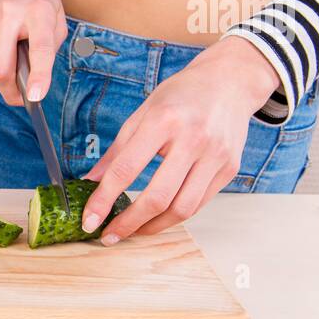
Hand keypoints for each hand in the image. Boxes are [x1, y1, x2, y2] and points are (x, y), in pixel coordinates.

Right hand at [0, 0, 66, 104]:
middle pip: (1, 69)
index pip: (39, 48)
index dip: (38, 76)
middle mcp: (9, 14)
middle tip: (22, 98)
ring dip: (6, 67)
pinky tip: (3, 36)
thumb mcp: (56, 15)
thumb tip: (32, 78)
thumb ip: (49, 47)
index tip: (35, 97)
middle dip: (10, 92)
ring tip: (15, 45)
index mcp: (38, 11)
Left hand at [79, 37, 281, 241]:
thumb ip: (117, 150)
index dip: (103, 199)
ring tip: (133, 231)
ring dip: (153, 227)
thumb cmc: (181, 95)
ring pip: (182, 208)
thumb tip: (91, 181)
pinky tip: (157, 218)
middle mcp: (193, 139)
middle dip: (129, 223)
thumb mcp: (143, 112)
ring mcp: (215, 156)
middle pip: (158, 196)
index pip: (126, 169)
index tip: (89, 220)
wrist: (229, 82)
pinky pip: (199, 203)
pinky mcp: (229, 169)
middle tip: (109, 236)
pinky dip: (175, 216)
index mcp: (163, 121)